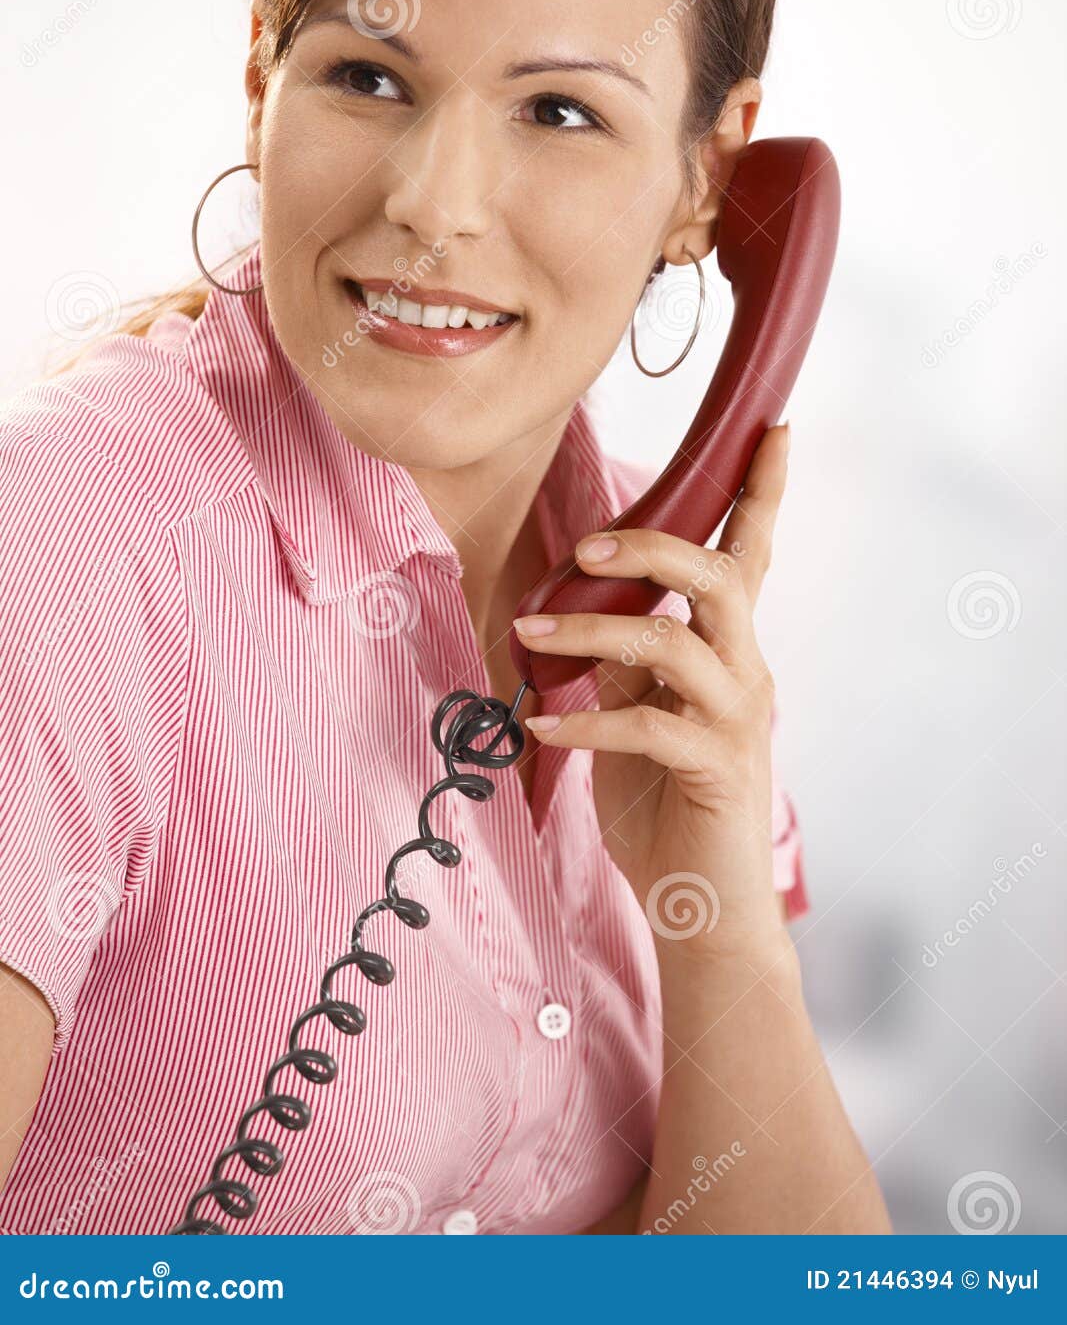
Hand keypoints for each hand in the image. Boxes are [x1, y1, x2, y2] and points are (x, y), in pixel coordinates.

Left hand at [518, 423, 790, 965]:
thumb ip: (628, 664)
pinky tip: (537, 726)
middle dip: (652, 548)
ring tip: (528, 638)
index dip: (763, 490)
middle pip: (721, 577)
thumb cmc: (669, 809)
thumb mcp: (641, 719)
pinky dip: (583, 719)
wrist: (705, 910)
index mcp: (733, 652)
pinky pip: (646, 722)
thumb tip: (584, 616)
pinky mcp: (716, 768)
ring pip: (675, 641)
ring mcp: (736, 721)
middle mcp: (747, 674)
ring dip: (591, 633)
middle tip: (585, 549)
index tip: (774, 425)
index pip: (755, 554)